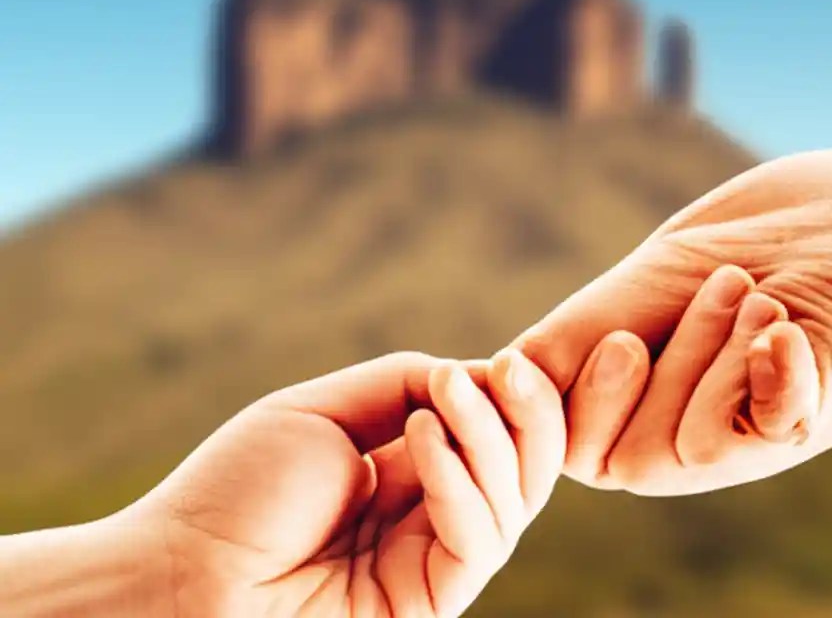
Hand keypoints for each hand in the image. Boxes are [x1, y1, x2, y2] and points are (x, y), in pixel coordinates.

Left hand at [122, 350, 564, 616]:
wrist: (181, 571)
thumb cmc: (239, 491)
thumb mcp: (328, 411)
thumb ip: (408, 384)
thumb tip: (486, 374)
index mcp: (415, 474)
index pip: (499, 437)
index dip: (517, 399)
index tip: (509, 359)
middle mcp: (435, 519)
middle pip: (526, 471)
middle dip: (529, 415)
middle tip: (508, 369)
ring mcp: (435, 564)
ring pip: (513, 502)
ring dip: (488, 437)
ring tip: (443, 395)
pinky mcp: (430, 603)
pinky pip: (479, 540)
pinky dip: (459, 479)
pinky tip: (420, 437)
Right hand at [517, 134, 831, 494]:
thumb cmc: (830, 218)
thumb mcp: (693, 250)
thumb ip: (610, 310)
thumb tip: (502, 371)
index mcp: (667, 372)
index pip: (559, 424)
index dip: (537, 402)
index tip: (560, 346)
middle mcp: (710, 412)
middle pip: (603, 449)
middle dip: (632, 369)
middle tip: (727, 284)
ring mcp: (769, 418)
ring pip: (670, 450)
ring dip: (704, 359)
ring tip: (767, 296)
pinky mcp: (831, 407)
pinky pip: (757, 432)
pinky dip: (764, 380)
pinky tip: (792, 332)